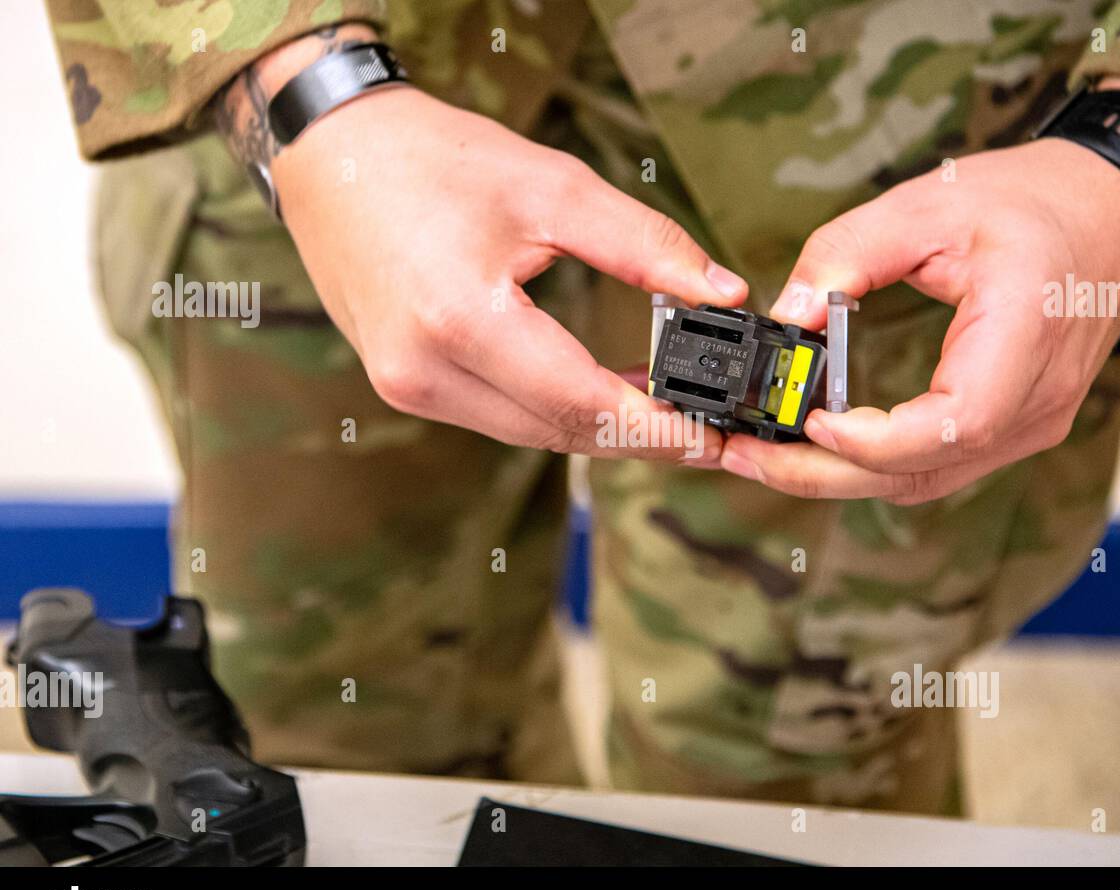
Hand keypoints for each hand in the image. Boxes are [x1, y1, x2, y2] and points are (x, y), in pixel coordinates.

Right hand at [222, 28, 746, 459]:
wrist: (331, 154)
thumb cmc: (435, 159)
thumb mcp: (553, 187)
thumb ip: (645, 244)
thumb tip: (722, 292)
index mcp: (460, 318)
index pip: (580, 402)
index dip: (656, 428)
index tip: (713, 439)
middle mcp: (425, 371)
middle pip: (558, 432)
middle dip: (638, 437)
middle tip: (706, 431)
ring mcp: (407, 385)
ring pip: (530, 433)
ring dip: (598, 426)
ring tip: (664, 407)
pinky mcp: (404, 384)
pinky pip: (499, 416)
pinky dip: (554, 411)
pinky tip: (598, 390)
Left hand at [719, 136, 1119, 500]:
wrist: (1112, 209)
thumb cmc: (1035, 201)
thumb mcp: (930, 202)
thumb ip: (848, 253)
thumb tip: (788, 313)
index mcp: (1026, 331)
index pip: (955, 421)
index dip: (876, 439)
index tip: (811, 421)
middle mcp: (1037, 396)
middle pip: (924, 469)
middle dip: (825, 473)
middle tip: (746, 456)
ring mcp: (1032, 421)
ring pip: (925, 478)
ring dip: (840, 477)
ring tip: (765, 456)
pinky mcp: (1014, 426)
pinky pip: (937, 465)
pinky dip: (873, 465)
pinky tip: (821, 447)